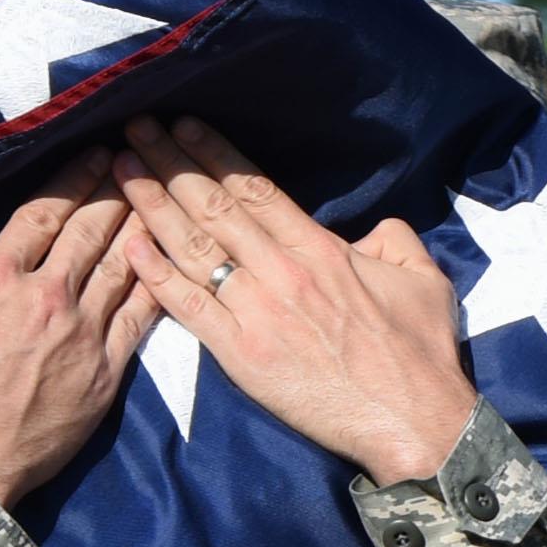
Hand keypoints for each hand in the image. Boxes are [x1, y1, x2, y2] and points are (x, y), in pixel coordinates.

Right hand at [0, 180, 156, 507]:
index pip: (44, 211)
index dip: (72, 176)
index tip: (93, 153)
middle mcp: (45, 297)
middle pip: (90, 229)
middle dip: (114, 188)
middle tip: (135, 161)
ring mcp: (81, 335)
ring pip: (121, 264)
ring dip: (140, 225)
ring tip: (156, 198)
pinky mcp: (104, 373)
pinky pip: (138, 317)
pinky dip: (155, 282)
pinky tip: (167, 261)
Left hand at [104, 118, 478, 482]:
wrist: (414, 422)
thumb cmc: (421, 356)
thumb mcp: (423, 280)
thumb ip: (394, 240)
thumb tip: (375, 229)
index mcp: (320, 250)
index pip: (255, 188)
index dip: (214, 152)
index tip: (184, 125)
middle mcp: (281, 273)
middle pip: (215, 205)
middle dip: (171, 163)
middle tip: (136, 128)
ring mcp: (257, 314)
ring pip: (193, 247)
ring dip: (153, 205)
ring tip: (123, 170)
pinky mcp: (242, 356)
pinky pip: (188, 309)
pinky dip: (157, 275)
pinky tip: (130, 245)